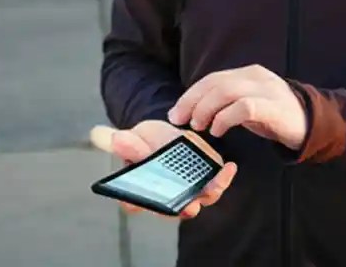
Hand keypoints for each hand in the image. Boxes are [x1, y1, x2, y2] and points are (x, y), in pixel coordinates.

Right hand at [89, 121, 237, 219]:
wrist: (167, 136)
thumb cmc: (146, 142)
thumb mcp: (135, 138)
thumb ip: (128, 143)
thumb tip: (116, 140)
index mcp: (141, 191)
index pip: (133, 202)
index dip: (134, 204)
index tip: (135, 203)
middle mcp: (164, 198)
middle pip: (170, 210)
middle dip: (180, 209)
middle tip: (188, 208)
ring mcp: (186, 192)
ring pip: (196, 200)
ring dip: (205, 196)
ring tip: (214, 186)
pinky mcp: (204, 181)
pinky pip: (214, 185)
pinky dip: (222, 179)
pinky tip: (229, 168)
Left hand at [167, 65, 306, 150]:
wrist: (312, 125)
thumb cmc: (275, 117)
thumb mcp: (248, 105)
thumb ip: (227, 103)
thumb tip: (195, 112)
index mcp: (248, 74)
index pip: (212, 78)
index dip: (191, 95)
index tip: (176, 113)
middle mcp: (255, 77)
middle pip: (215, 83)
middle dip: (193, 102)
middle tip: (181, 121)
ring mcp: (265, 90)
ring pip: (226, 92)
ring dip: (206, 109)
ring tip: (198, 126)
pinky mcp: (273, 106)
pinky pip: (243, 108)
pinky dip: (225, 118)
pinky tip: (218, 130)